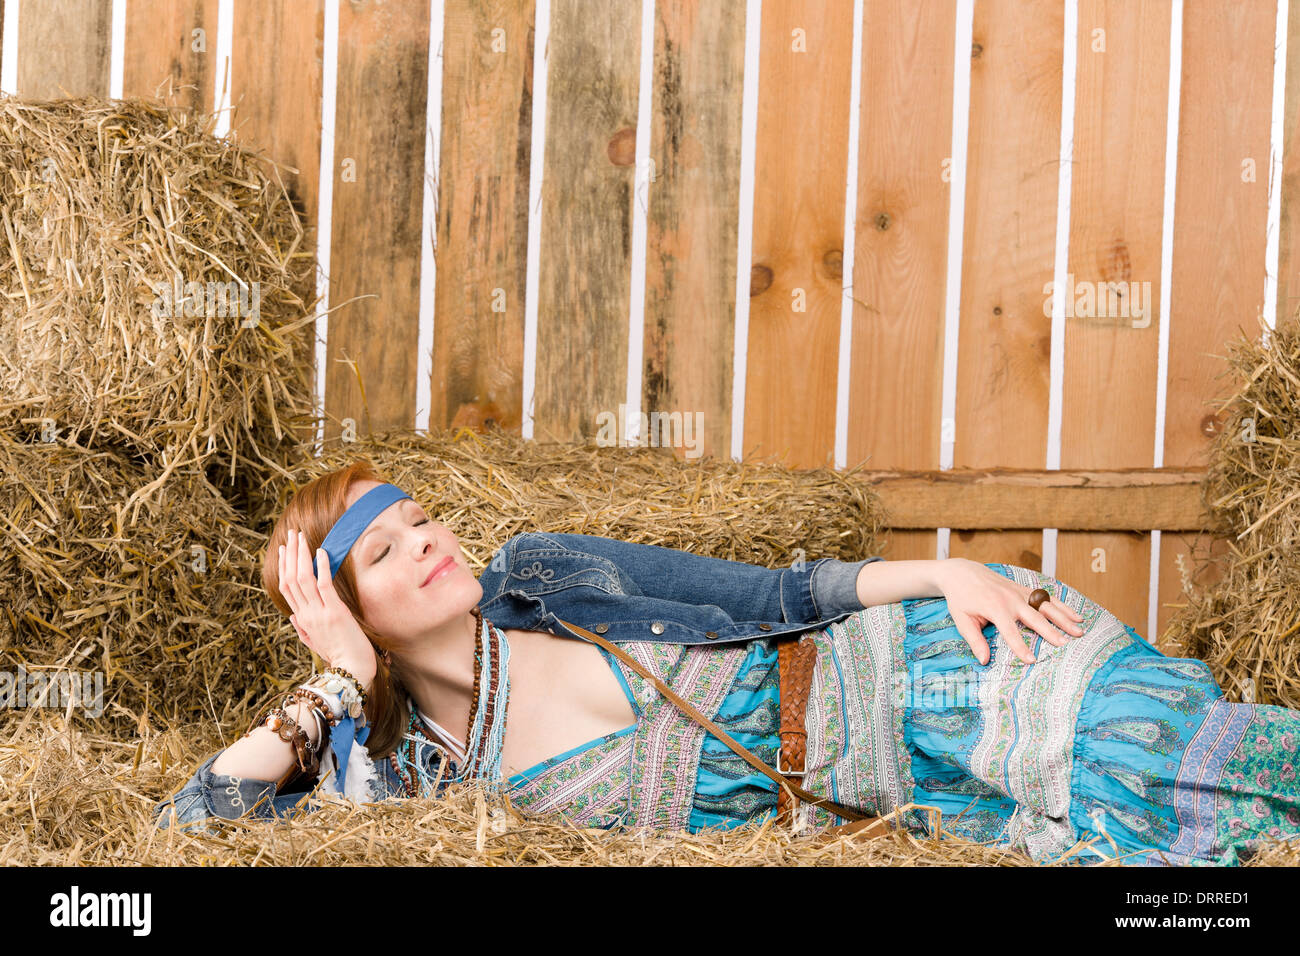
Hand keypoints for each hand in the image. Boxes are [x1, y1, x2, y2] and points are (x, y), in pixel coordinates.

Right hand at [278, 528, 376, 689]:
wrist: (352, 673)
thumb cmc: (339, 658)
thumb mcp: (315, 644)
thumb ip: (303, 629)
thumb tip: (293, 615)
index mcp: (302, 621)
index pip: (286, 588)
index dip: (284, 567)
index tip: (284, 550)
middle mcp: (306, 615)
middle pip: (291, 579)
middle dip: (290, 555)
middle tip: (291, 535)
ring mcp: (319, 613)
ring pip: (303, 579)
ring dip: (302, 555)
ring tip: (301, 537)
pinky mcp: (335, 612)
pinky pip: (324, 585)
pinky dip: (321, 567)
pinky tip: (321, 551)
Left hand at [935, 558, 1084, 665]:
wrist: (962, 572)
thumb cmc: (961, 598)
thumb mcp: (962, 620)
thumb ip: (974, 640)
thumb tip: (984, 660)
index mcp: (994, 608)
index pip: (1010, 631)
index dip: (1021, 647)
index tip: (1032, 660)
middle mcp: (1010, 599)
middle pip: (1034, 617)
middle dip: (1050, 631)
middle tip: (1065, 645)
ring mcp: (1019, 592)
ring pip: (1046, 605)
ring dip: (1064, 617)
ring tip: (1079, 630)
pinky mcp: (1023, 589)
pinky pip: (1046, 597)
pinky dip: (1062, 605)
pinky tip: (1076, 615)